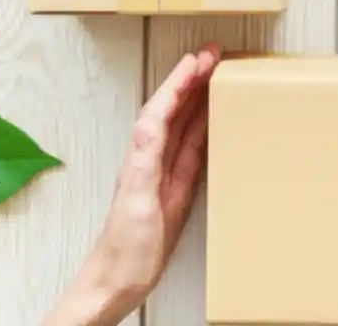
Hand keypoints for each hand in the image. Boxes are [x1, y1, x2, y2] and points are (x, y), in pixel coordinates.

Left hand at [46, 45, 220, 325]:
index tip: (198, 59)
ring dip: (199, 98)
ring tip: (218, 75)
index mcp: (141, 156)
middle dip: (192, 79)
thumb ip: (144, 159)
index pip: (162, 108)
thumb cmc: (124, 247)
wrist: (119, 280)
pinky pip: (193, 150)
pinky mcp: (175, 189)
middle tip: (214, 55)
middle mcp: (151, 158)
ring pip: (185, 124)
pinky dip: (204, 130)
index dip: (179, 82)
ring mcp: (164, 173)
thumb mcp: (135, 200)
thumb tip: (153, 118)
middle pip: (174, 109)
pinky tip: (215, 121)